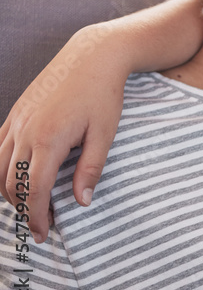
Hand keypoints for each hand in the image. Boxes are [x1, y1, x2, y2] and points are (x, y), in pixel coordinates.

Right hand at [0, 26, 126, 242]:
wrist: (92, 56)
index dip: (38, 215)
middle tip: (41, 227)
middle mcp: (25, 131)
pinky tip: (16, 181)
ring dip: (11, 192)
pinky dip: (2, 170)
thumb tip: (81, 202)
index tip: (46, 233)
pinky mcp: (15, 114)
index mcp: (49, 138)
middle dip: (24, 210)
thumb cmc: (103, 95)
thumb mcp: (105, 133)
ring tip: (30, 207)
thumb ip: (91, 169)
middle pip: (13, 183)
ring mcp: (16, 121)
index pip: (36, 189)